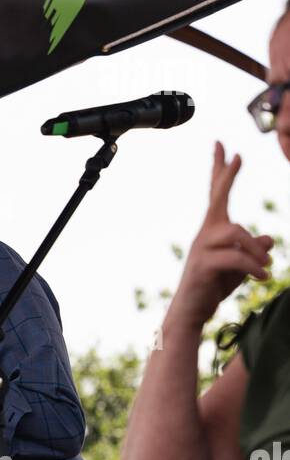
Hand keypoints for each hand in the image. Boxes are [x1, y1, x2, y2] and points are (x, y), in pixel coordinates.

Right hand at [170, 143, 272, 328]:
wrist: (191, 313)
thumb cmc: (212, 288)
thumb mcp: (239, 267)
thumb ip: (252, 251)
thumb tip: (269, 239)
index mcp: (212, 230)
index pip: (216, 194)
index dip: (221, 170)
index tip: (223, 146)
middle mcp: (205, 234)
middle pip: (217, 197)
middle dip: (227, 175)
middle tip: (236, 154)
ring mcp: (202, 248)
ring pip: (236, 233)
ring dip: (256, 250)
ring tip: (267, 266)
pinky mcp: (203, 265)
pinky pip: (235, 258)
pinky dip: (253, 267)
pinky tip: (264, 276)